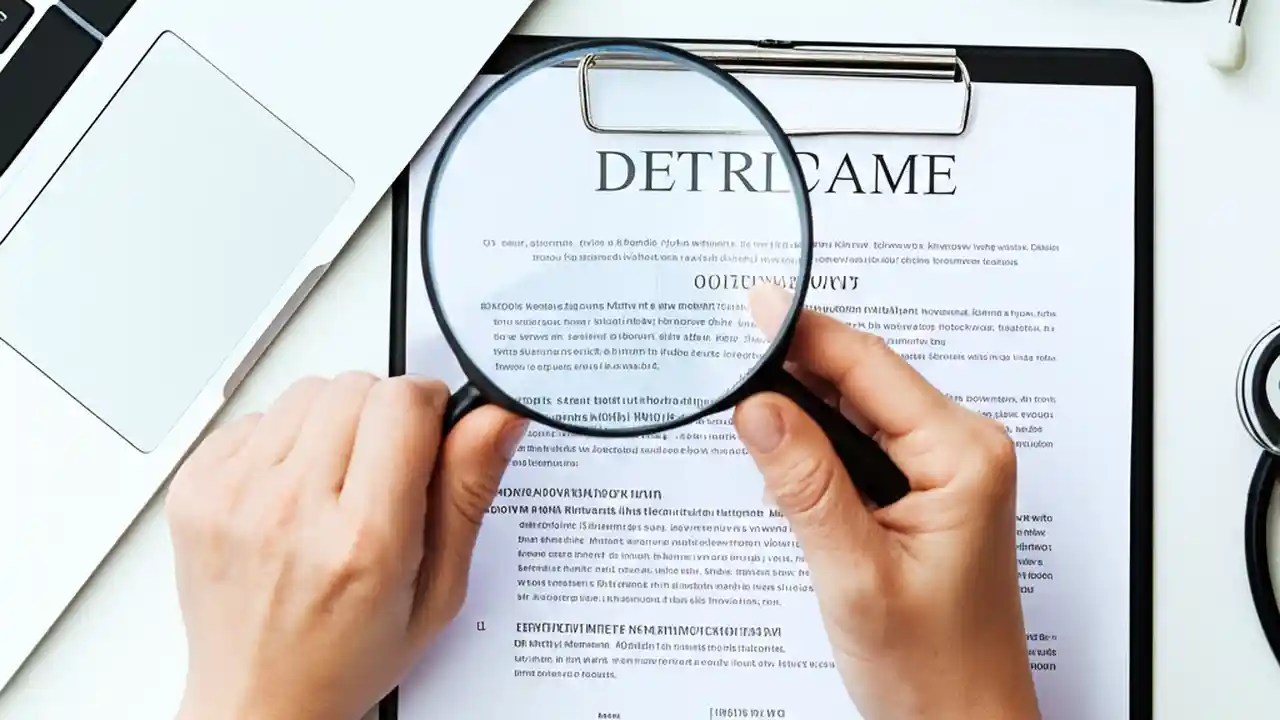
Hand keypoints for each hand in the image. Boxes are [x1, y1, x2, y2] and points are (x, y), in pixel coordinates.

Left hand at [165, 373, 526, 719]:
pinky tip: (293, 493)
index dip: (428, 407)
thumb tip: (494, 417)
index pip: (402, 402)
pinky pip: (258, 415)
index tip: (429, 435)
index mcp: (364, 539)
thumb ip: (468, 491)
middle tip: (383, 473)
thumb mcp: (438, 588)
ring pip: (307, 391)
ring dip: (332, 423)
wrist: (259, 698)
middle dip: (383, 415)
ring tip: (335, 485)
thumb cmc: (347, 654)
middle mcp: (292, 510)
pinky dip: (283, 441)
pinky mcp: (196, 486)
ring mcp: (234, 495)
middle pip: (356, 386)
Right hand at [734, 285, 1038, 719]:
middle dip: (794, 363)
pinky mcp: (925, 494)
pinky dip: (817, 441)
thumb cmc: (934, 669)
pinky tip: (781, 447)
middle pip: (863, 379)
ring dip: (802, 403)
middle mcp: (962, 451)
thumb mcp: (855, 575)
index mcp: (961, 457)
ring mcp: (945, 471)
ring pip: (859, 410)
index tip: (752, 305)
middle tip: (728, 345)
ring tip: (742, 392)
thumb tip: (760, 410)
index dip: (802, 332)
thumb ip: (805, 486)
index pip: (868, 367)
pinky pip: (863, 444)